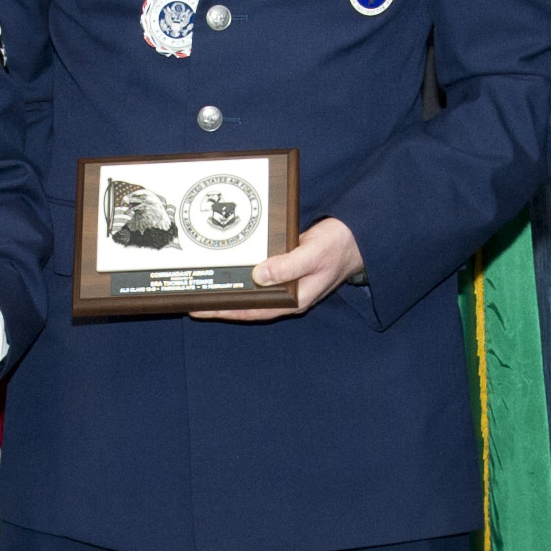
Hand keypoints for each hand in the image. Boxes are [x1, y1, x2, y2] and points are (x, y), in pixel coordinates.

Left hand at [194, 215, 363, 321]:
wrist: (358, 238)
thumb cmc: (339, 247)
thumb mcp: (313, 255)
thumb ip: (288, 266)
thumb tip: (259, 275)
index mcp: (295, 300)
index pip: (253, 311)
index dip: (225, 312)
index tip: (201, 309)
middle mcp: (288, 296)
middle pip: (248, 305)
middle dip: (221, 305)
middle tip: (192, 300)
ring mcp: (287, 284)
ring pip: (252, 292)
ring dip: (230, 290)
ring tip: (204, 287)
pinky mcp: (285, 270)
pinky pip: (259, 277)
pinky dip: (242, 276)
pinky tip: (228, 270)